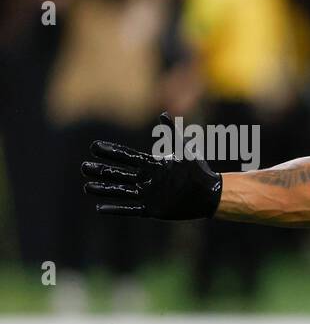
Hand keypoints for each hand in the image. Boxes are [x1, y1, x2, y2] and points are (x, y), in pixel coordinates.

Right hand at [82, 113, 221, 219]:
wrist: (210, 195)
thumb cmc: (199, 172)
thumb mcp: (185, 151)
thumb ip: (173, 134)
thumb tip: (163, 114)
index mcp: (152, 166)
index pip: (126, 157)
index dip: (111, 152)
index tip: (94, 147)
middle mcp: (147, 179)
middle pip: (119, 174)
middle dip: (102, 170)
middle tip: (84, 167)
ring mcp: (148, 194)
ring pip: (121, 191)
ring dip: (104, 189)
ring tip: (86, 186)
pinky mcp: (152, 209)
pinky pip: (130, 209)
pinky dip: (116, 209)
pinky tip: (99, 208)